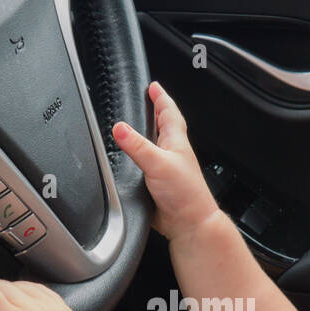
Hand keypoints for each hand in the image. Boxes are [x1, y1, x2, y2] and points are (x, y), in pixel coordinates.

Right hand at [113, 81, 220, 242]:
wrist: (190, 223)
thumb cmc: (185, 194)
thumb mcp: (158, 163)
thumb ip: (137, 145)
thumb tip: (119, 128)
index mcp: (176, 141)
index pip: (169, 112)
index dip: (161, 98)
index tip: (154, 87)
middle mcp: (174, 153)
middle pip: (165, 126)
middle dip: (157, 112)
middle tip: (149, 100)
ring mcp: (168, 169)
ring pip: (157, 145)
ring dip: (149, 135)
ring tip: (140, 126)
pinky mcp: (160, 185)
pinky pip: (149, 165)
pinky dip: (142, 158)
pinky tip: (135, 162)